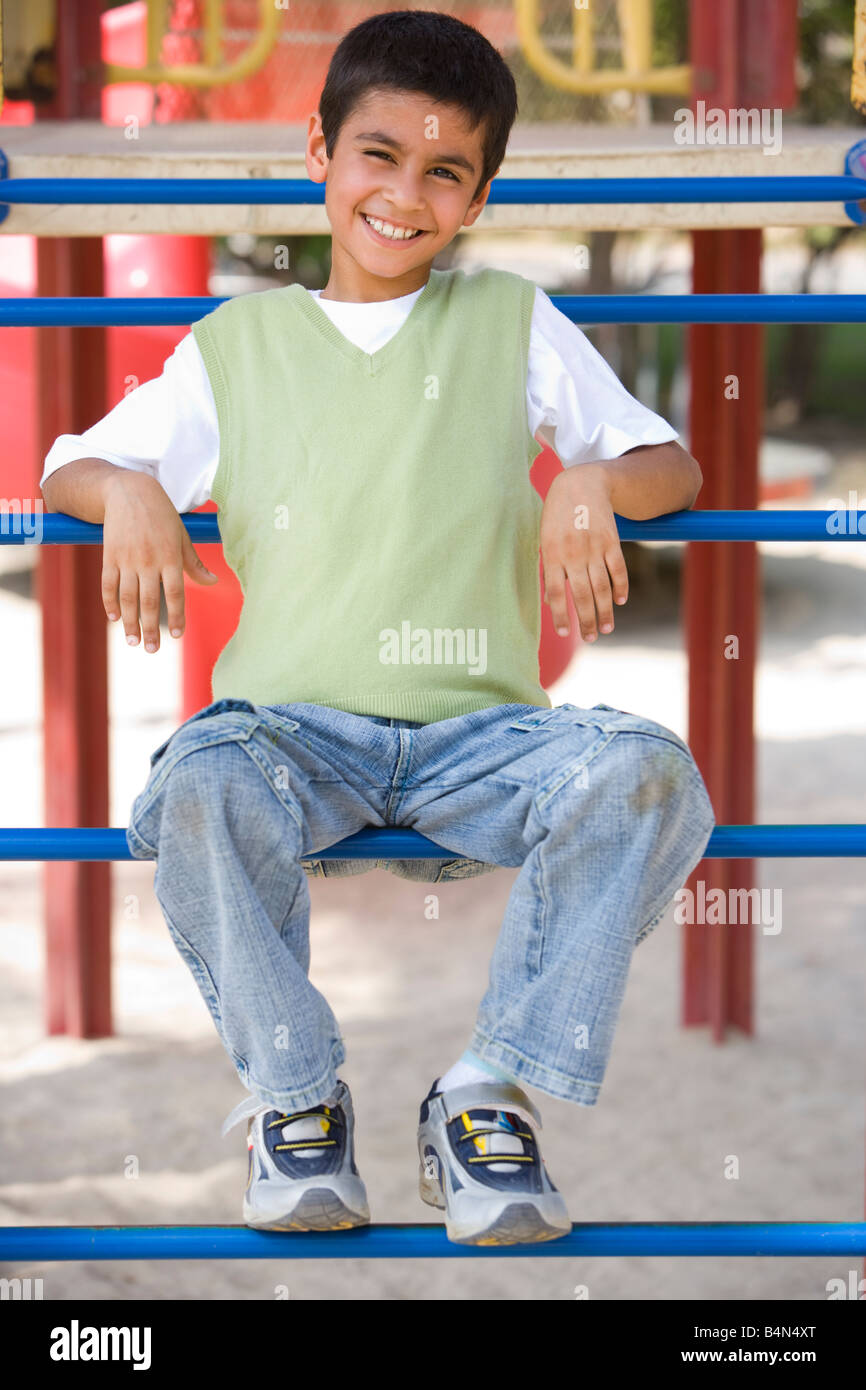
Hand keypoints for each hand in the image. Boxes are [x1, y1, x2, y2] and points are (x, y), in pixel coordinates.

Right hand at [101, 471, 218, 651]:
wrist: (129, 491)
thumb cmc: (162, 516)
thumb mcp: (182, 536)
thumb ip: (195, 564)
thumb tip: (214, 583)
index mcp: (171, 557)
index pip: (175, 594)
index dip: (177, 616)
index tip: (177, 636)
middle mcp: (149, 560)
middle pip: (150, 601)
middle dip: (151, 628)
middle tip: (152, 650)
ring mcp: (127, 559)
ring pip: (127, 597)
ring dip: (130, 622)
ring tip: (133, 642)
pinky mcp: (109, 555)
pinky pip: (108, 584)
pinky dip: (110, 602)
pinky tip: (114, 618)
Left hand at [540, 464, 627, 641]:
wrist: (581, 484)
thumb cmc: (558, 515)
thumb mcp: (545, 538)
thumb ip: (549, 567)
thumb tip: (551, 601)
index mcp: (552, 554)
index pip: (554, 593)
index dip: (559, 615)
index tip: (563, 633)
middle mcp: (573, 554)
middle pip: (581, 595)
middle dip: (587, 621)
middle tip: (591, 638)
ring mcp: (594, 548)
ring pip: (601, 587)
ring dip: (605, 611)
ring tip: (606, 629)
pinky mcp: (611, 541)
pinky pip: (617, 570)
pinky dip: (621, 587)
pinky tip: (620, 601)